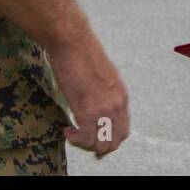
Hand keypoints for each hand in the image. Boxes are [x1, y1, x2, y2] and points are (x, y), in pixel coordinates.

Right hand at [48, 42, 130, 159]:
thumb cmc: (82, 54)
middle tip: (81, 141)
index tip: (95, 140)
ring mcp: (104, 110)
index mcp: (122, 96)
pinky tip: (67, 130)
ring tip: (73, 134)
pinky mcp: (88, 111)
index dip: (109, 140)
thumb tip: (94, 103)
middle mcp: (117, 105)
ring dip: (85, 145)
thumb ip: (103, 93)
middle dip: (98, 147)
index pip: (123, 131)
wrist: (73, 42)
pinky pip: (86, 140)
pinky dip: (75, 140)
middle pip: (114, 142)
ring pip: (101, 145)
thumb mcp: (101, 76)